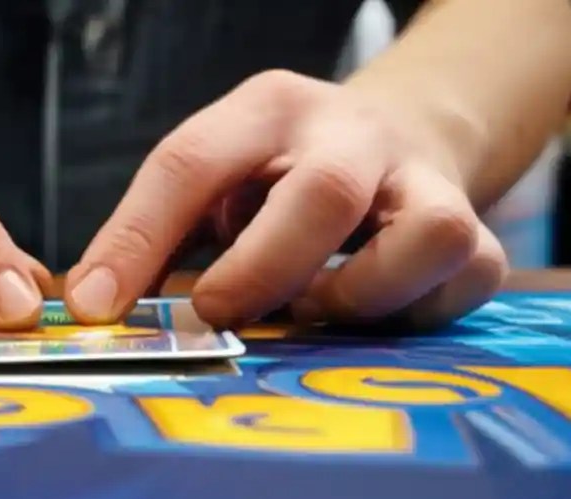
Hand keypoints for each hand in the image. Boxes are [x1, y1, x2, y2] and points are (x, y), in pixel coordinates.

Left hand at [65, 70, 506, 329]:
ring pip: (428, 234)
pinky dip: (411, 314)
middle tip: (218, 314)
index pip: (190, 162)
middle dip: (262, 272)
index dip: (135, 240)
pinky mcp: (475, 231)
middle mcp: (352, 135)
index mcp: (268, 111)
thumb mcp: (215, 177)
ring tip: (313, 310)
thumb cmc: (283, 174)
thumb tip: (95, 307)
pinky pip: (464, 278)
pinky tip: (368, 315)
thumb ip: (153, 236)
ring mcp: (424, 180)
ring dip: (361, 294)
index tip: (97, 307)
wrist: (405, 132)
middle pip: (322, 194)